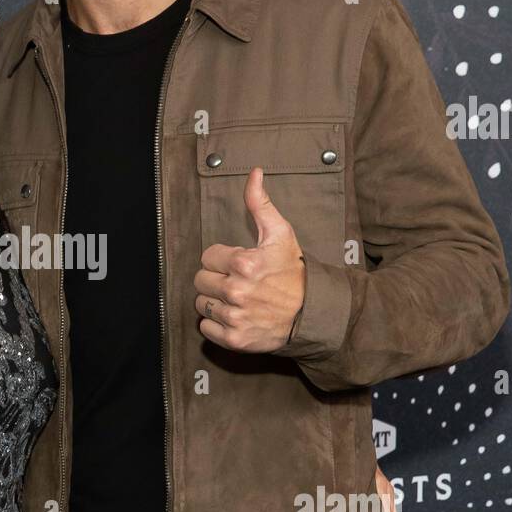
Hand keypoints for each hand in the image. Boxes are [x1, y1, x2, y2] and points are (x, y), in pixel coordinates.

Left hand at [194, 167, 306, 351]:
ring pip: (201, 304)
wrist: (311, 313)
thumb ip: (259, 203)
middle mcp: (236, 291)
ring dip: (214, 301)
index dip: (222, 259)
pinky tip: (234, 316)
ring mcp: (235, 317)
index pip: (207, 257)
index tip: (238, 264)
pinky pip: (205, 328)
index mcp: (243, 263)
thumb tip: (254, 172)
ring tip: (235, 299)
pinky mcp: (235, 339)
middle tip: (235, 282)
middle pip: (200, 280)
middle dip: (215, 279)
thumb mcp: (280, 233)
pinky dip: (215, 324)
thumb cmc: (293, 272)